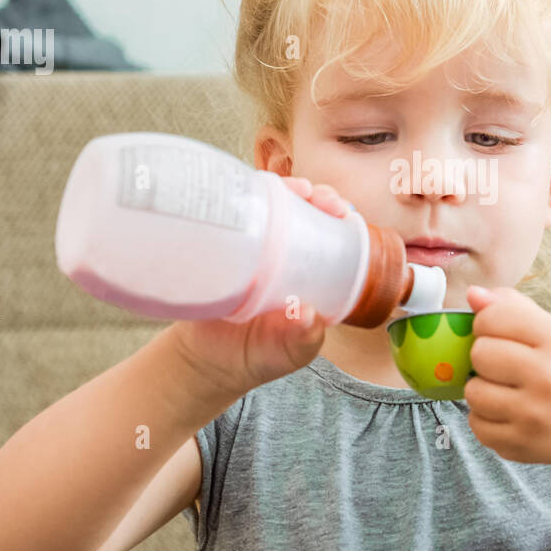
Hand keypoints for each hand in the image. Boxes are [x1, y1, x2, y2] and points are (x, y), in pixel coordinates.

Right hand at [170, 176, 351, 398]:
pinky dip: (242, 196)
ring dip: (285, 187)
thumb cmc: (259, 355)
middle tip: (317, 196)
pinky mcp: (224, 245)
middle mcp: (285, 252)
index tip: (343, 210)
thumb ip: (302, 339)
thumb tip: (307, 316)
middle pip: (306, 210)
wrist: (206, 362)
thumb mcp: (290, 351)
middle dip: (317, 194)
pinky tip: (248, 190)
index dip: (340, 214)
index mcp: (311, 272)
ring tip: (293, 188)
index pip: (333, 232)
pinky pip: (234, 214)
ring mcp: (255, 246)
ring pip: (273, 205)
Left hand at [463, 285, 550, 466]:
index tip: (499, 333)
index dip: (486, 323)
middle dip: (484, 356)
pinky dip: (485, 418)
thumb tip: (472, 294)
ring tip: (505, 389)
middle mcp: (549, 377)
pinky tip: (508, 413)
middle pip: (479, 353)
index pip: (493, 318)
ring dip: (481, 389)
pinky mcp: (521, 444)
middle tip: (504, 365)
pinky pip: (476, 424)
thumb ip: (513, 308)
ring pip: (472, 391)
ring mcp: (534, 415)